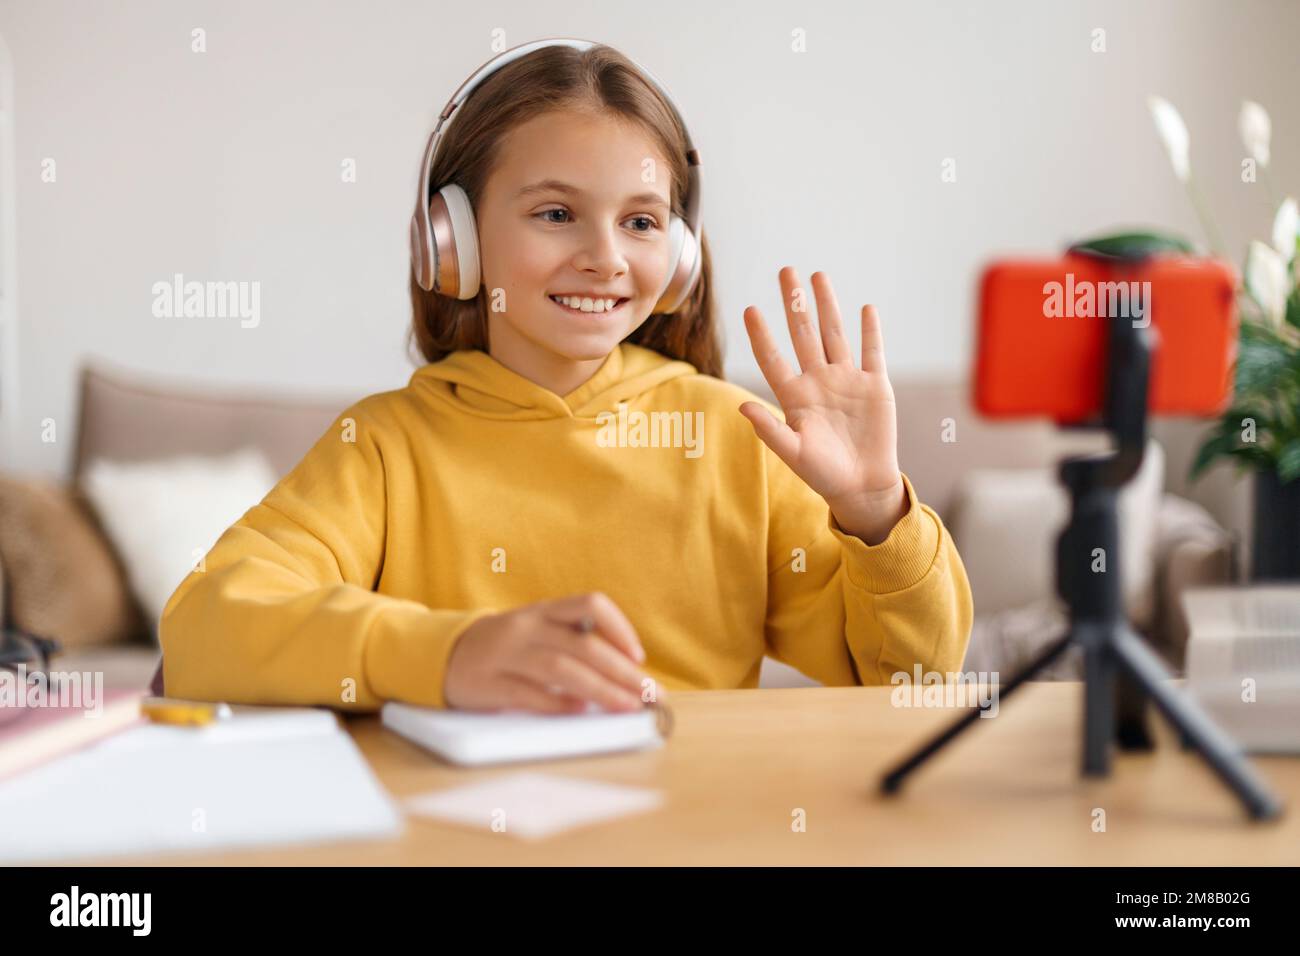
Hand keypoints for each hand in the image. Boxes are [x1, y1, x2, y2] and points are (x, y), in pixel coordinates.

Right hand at [443, 592, 650, 713]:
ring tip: (625, 706)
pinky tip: (581, 711)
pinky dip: (559, 703)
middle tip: (649, 694)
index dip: (619, 628)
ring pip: (560, 668)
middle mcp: (527, 627)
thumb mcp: (538, 631)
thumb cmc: (507, 648)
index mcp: (544, 610)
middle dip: (621, 672)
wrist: (445, 655)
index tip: (638, 657)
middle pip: (583, 645)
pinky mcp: (489, 683)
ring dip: (600, 689)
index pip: (590, 605)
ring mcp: (506, 654)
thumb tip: (626, 673)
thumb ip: (573, 642)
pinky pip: (529, 693)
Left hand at [739, 267, 906, 544]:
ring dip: (827, 306)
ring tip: (817, 276)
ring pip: (834, 334)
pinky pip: (872, 352)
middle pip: (803, 334)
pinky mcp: (875, 386)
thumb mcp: (793, 453)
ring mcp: (847, 380)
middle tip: (785, 271)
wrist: (862, 486)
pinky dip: (870, 331)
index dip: (762, 335)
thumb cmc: (823, 473)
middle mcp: (818, 381)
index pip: (773, 358)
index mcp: (795, 397)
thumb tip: (742, 408)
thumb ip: (770, 430)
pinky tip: (865, 308)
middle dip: (794, 303)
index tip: (750, 310)